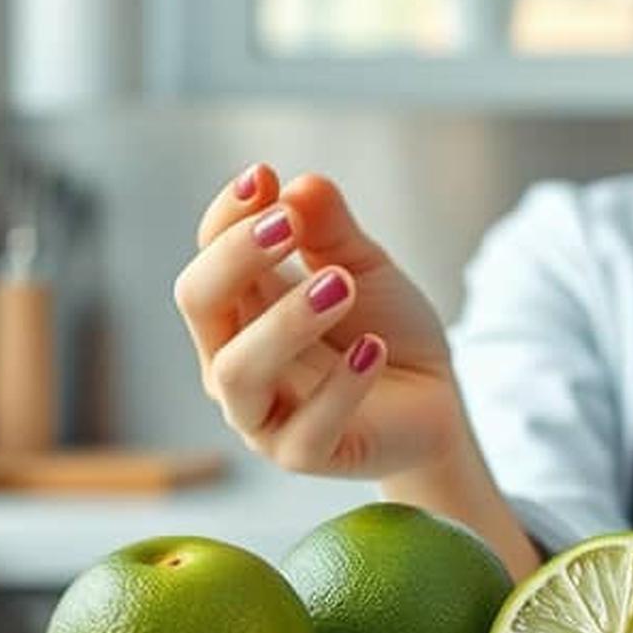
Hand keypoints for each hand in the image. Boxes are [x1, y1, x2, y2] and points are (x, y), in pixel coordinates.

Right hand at [172, 164, 464, 478]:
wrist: (433, 399)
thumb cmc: (383, 327)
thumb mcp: (363, 268)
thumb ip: (331, 230)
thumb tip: (299, 185)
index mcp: (238, 306)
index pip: (207, 254)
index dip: (227, 215)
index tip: (263, 177)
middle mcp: (231, 357)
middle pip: (199, 302)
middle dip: (236, 256)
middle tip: (288, 223)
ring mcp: (261, 412)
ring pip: (238, 370)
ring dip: (285, 321)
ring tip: (339, 285)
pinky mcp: (302, 454)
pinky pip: (304, 429)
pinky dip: (340, 387)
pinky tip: (374, 350)